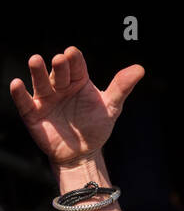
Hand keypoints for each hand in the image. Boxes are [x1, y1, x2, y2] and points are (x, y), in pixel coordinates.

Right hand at [9, 46, 143, 167]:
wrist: (82, 155)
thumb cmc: (95, 127)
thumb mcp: (111, 108)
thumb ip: (122, 88)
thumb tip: (140, 69)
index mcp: (78, 80)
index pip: (76, 65)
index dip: (74, 59)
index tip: (73, 54)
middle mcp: (60, 85)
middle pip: (58, 71)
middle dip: (59, 66)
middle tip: (60, 60)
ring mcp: (46, 98)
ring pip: (40, 81)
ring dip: (37, 71)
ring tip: (36, 60)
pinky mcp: (33, 113)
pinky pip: (25, 101)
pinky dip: (19, 93)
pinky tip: (17, 84)